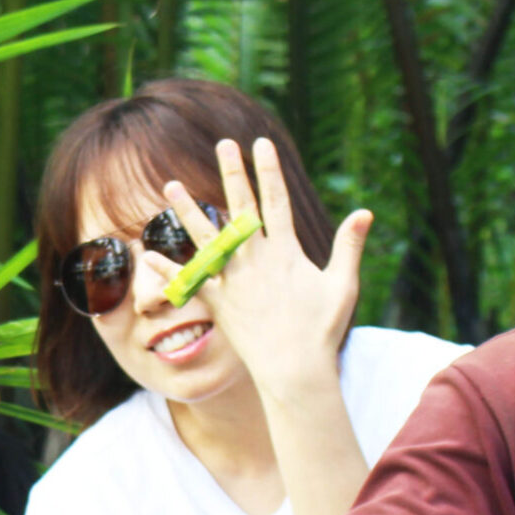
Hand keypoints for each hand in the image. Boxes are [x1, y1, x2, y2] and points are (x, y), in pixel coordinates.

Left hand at [163, 136, 372, 394]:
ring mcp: (235, 281)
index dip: (269, 171)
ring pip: (207, 238)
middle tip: (223, 144)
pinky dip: (169, 270)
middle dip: (233, 173)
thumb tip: (365, 212)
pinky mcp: (218, 305)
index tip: (261, 144)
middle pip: (241, 208)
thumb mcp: (342, 285)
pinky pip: (190, 282)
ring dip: (187, 210)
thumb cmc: (322, 330)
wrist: (295, 370)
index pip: (276, 201)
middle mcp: (257, 260)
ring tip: (170, 185)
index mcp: (287, 252)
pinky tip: (149, 254)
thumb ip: (349, 246)